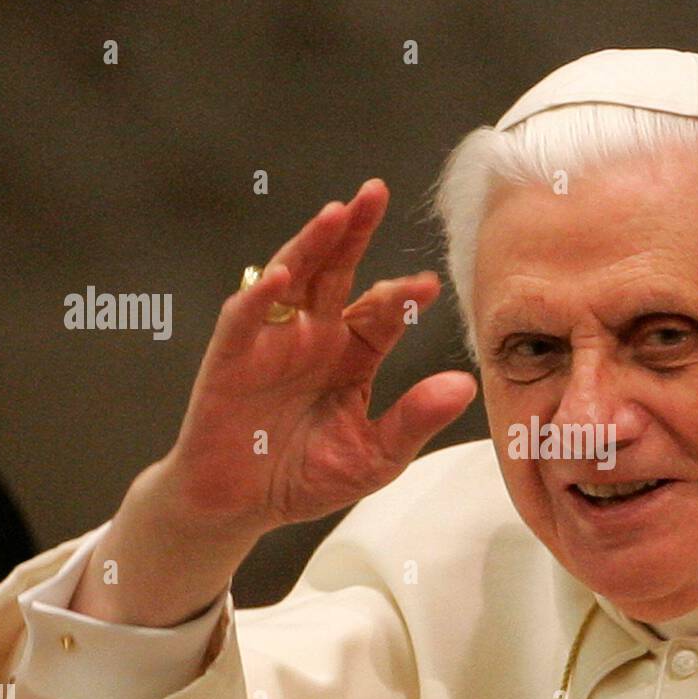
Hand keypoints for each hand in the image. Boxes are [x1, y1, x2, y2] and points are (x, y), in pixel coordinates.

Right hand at [159, 178, 477, 537]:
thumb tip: (466, 385)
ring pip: (292, 279)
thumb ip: (415, 419)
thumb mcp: (375, 456)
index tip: (429, 285)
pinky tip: (281, 276)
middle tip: (375, 192)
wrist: (240, 506)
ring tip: (335, 214)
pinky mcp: (231, 358)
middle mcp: (314, 336)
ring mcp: (271, 342)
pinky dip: (260, 296)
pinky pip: (245, 319)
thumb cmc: (306, 477)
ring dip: (310, 244)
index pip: (383, 313)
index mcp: (352, 354)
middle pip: (336, 271)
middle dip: (354, 231)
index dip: (403, 296)